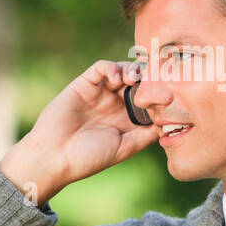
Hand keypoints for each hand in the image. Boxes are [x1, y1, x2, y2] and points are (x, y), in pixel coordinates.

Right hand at [0, 59, 160, 196]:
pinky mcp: (84, 85)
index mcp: (126, 119)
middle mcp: (114, 104)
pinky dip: (112, 67)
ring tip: (134, 78)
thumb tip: (168, 123)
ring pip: (122, 70)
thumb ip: (146, 135)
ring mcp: (100, 94)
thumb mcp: (124, 148)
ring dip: (132, 70)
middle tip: (155, 78)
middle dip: (148, 77)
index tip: (170, 93)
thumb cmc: (89, 158)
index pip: (148, 99)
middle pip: (138, 81)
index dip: (159, 93)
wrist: (55, 157)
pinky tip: (116, 78)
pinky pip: (101, 68)